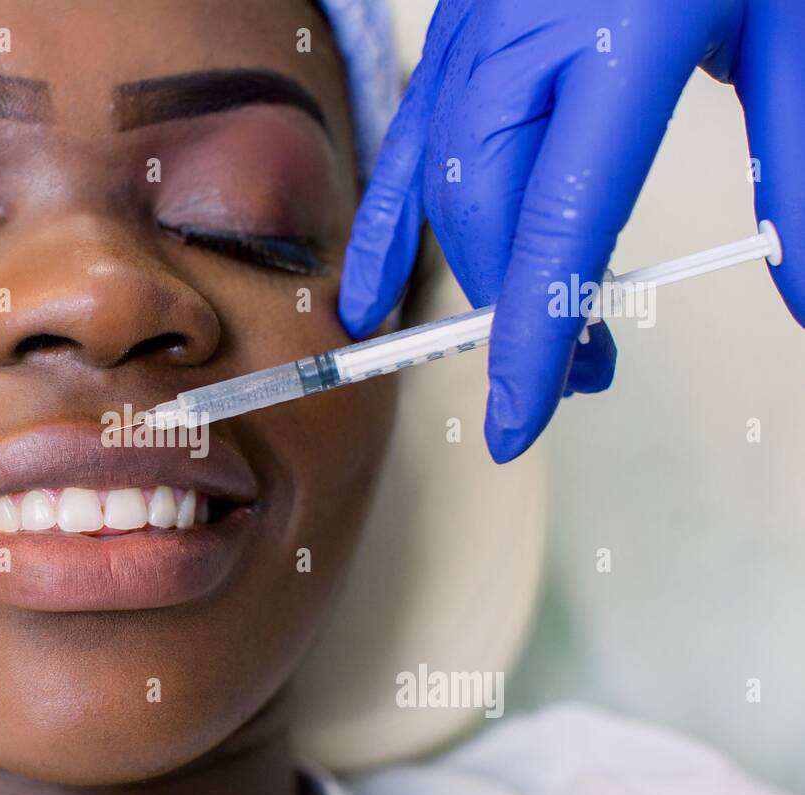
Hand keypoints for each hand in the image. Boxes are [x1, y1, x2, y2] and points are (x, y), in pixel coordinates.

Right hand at [339, 0, 804, 462]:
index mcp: (622, 31)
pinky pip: (404, 143)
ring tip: (520, 338)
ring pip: (443, 186)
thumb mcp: (796, 33)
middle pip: (491, 214)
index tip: (522, 420)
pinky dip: (387, 228)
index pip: (561, 219)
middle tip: (589, 368)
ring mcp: (476, 31)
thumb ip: (799, 168)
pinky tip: (368, 294)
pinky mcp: (456, 32)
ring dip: (478, 278)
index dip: (538, 332)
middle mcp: (526, 36)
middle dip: (526, 310)